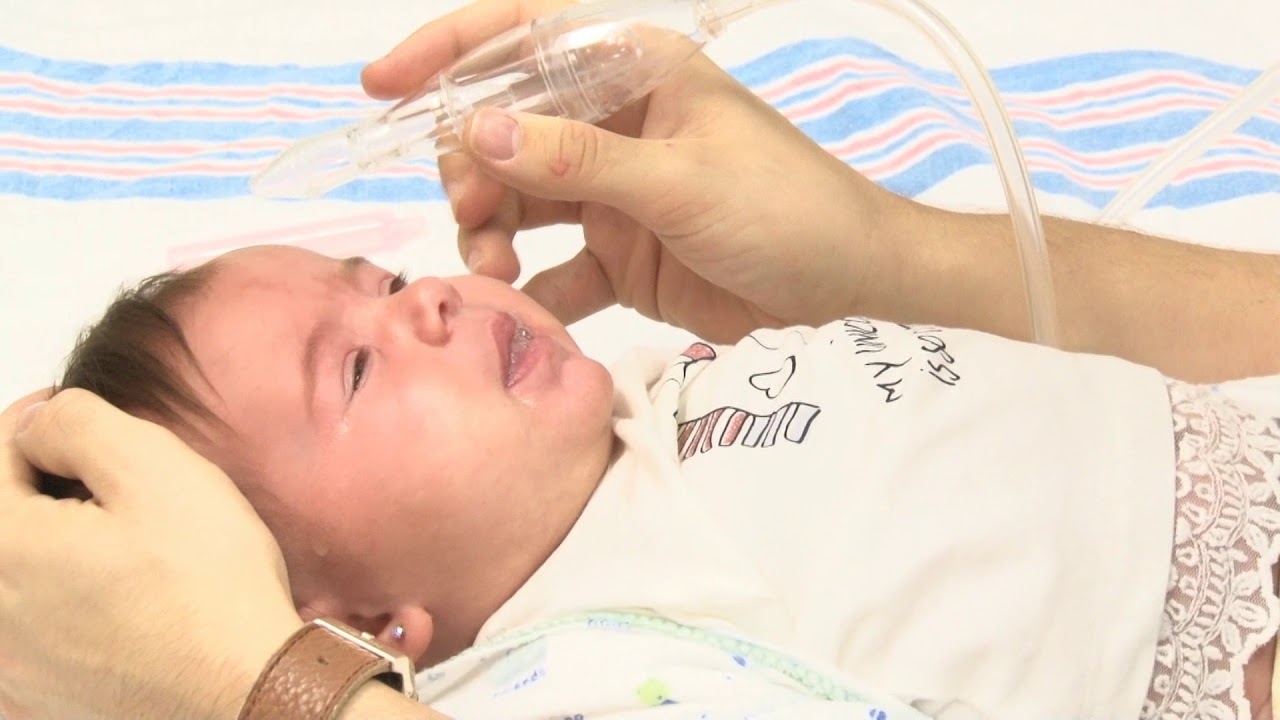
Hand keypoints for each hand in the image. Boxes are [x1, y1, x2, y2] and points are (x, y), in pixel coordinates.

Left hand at [0, 390, 302, 719]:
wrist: (246, 687)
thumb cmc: (209, 585)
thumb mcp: (155, 467)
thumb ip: (78, 423)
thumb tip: (42, 423)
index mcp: (6, 548)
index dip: (34, 425)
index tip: (71, 415)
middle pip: (5, 520)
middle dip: (43, 487)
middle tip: (106, 477)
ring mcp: (11, 666)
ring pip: (18, 576)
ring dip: (53, 544)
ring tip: (118, 541)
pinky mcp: (38, 698)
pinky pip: (30, 633)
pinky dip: (59, 604)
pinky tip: (114, 600)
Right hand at [363, 0, 908, 342]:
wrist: (849, 281)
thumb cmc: (784, 207)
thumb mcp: (679, 180)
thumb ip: (577, 160)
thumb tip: (476, 130)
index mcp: (632, 72)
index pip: (523, 38)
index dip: (448, 52)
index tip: (382, 84)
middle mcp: (611, 124)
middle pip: (503, 133)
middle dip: (469, 171)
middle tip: (473, 219)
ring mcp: (611, 191)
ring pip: (517, 202)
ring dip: (490, 232)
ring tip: (493, 271)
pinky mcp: (620, 254)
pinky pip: (554, 268)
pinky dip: (532, 288)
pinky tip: (521, 308)